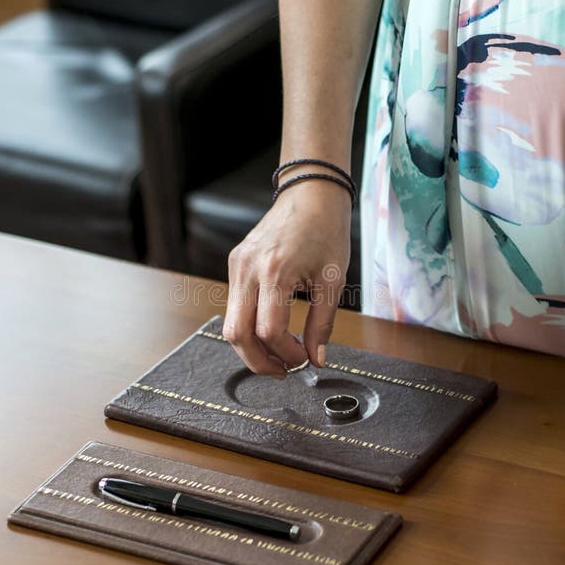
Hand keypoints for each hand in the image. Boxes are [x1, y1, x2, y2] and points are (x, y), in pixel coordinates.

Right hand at [224, 180, 350, 376]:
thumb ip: (322, 324)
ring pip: (230, 324)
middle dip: (259, 362)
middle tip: (284, 371)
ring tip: (279, 355)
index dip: (287, 354)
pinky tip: (271, 330)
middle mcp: (248, 269)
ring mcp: (236, 265)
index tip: (305, 359)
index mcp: (274, 271)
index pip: (269, 331)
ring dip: (252, 347)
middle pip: (237, 335)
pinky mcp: (235, 263)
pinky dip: (249, 326)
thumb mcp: (333, 280)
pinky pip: (234, 305)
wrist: (310, 193)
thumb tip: (316, 360)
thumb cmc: (326, 230)